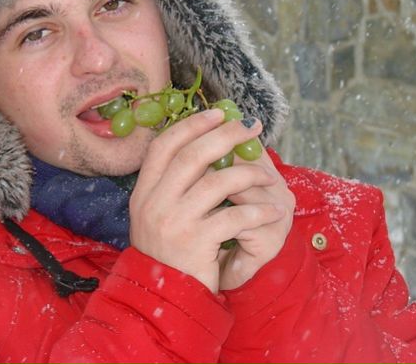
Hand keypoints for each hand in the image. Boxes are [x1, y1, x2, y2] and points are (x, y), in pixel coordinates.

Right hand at [129, 109, 285, 292]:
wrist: (164, 300)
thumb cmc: (170, 254)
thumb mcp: (160, 215)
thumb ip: (175, 185)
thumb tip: (209, 145)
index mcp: (143, 193)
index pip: (163, 146)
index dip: (191, 126)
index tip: (217, 113)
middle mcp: (152, 203)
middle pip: (190, 156)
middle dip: (224, 136)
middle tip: (250, 127)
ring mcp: (172, 222)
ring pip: (216, 183)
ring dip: (248, 174)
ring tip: (268, 176)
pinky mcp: (195, 243)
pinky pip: (233, 217)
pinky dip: (257, 212)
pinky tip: (272, 211)